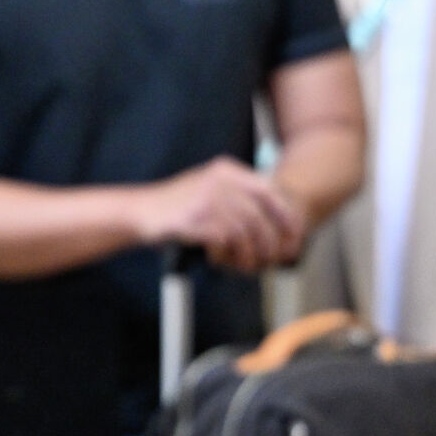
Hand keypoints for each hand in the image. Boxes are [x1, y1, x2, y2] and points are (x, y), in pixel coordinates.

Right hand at [139, 157, 306, 272]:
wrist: (140, 211)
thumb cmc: (176, 205)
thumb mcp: (209, 187)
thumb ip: (237, 195)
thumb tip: (273, 217)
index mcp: (226, 170)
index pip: (268, 191)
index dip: (285, 215)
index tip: (294, 234)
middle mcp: (220, 181)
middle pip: (260, 214)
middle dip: (270, 239)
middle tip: (274, 258)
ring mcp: (207, 199)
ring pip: (245, 230)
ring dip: (250, 252)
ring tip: (248, 264)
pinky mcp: (196, 219)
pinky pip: (225, 240)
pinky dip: (230, 254)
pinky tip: (227, 261)